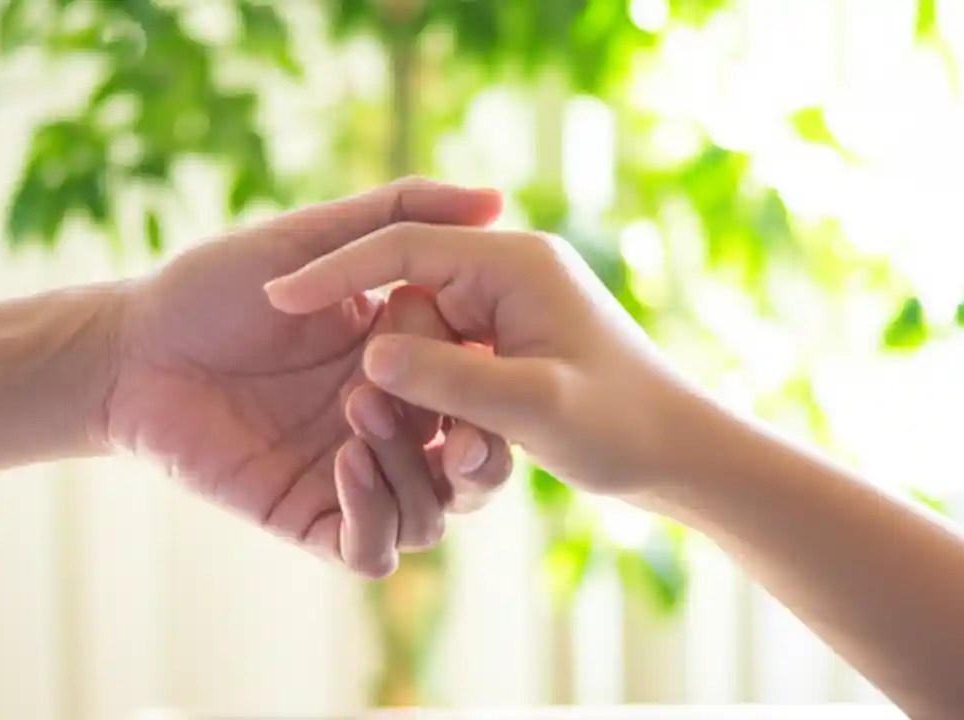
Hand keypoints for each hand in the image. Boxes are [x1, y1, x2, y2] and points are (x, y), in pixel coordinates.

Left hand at [102, 181, 511, 577]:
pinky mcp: (309, 518)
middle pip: (474, 466)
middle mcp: (390, 427)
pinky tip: (346, 458)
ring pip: (433, 513)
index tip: (466, 338)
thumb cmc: (213, 288)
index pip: (484, 392)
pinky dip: (376, 513)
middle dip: (471, 440)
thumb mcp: (314, 238)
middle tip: (440, 401)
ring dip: (413, 468)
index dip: (489, 377)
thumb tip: (497, 199)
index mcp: (405, 366)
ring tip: (363, 409)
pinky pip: (373, 550)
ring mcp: (352, 478)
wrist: (131, 349)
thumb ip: (401, 213)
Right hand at [264, 224, 695, 496]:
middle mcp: (506, 277)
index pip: (400, 247)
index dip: (335, 272)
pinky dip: (449, 405)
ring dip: (431, 398)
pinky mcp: (508, 347)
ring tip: (482, 445)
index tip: (281, 300)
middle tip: (441, 426)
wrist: (683, 452)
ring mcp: (506, 312)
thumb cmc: (624, 425)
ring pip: (421, 343)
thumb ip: (449, 380)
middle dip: (405, 369)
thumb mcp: (535, 407)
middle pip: (405, 303)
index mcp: (512, 264)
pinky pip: (447, 366)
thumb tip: (371, 357)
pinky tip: (482, 442)